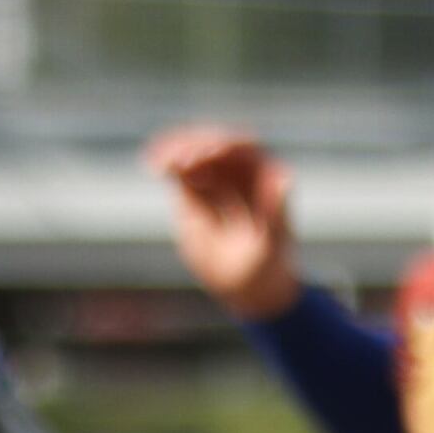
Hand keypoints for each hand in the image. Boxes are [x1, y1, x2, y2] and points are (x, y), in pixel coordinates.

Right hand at [145, 124, 305, 320]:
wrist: (246, 287)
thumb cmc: (266, 267)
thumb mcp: (272, 240)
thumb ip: (276, 208)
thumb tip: (282, 178)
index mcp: (265, 178)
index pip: (243, 149)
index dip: (222, 145)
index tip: (200, 156)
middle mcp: (242, 174)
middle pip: (214, 145)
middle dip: (194, 146)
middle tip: (173, 160)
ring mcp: (217, 182)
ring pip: (193, 154)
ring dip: (175, 151)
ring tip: (156, 162)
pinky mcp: (195, 194)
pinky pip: (179, 172)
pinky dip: (165, 164)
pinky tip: (151, 163)